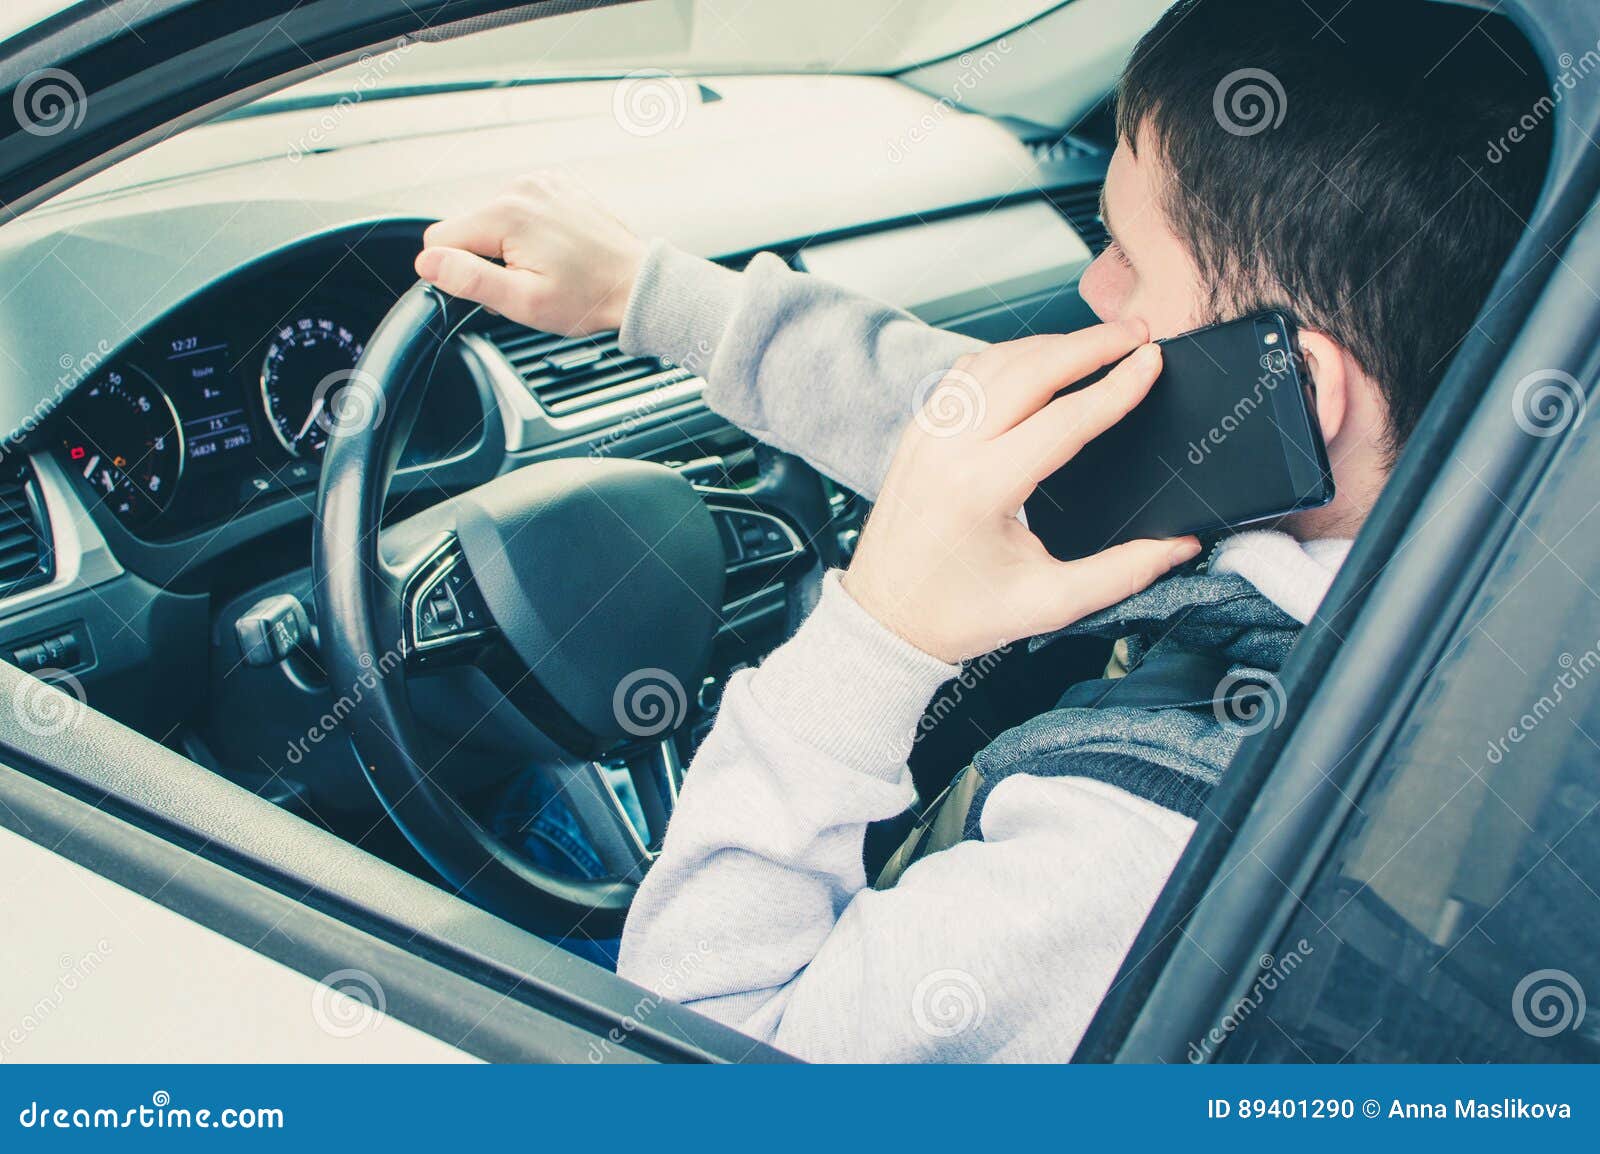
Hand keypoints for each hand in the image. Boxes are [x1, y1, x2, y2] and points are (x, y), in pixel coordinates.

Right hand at [414, 172, 645, 334]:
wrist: (635, 285)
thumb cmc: (589, 297)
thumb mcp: (523, 302)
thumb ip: (470, 279)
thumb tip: (427, 262)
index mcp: (507, 213)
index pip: (439, 238)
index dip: (457, 270)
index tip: (494, 284)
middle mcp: (521, 187)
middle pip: (466, 226)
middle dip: (486, 258)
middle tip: (526, 279)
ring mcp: (541, 182)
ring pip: (491, 218)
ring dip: (506, 245)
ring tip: (544, 265)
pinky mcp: (555, 185)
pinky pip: (518, 208)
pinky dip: (526, 231)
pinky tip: (553, 250)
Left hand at [842, 323, 1201, 662]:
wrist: (885, 618)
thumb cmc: (958, 614)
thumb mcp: (1047, 603)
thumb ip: (1121, 574)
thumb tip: (1180, 547)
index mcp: (982, 489)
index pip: (1064, 420)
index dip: (1116, 388)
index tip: (1153, 362)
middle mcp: (950, 450)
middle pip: (1030, 370)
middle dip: (1090, 344)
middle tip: (1138, 332)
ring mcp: (928, 435)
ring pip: (996, 361)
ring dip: (1051, 344)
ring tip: (1100, 342)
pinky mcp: (919, 432)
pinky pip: (967, 374)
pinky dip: (1010, 356)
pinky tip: (1042, 358)